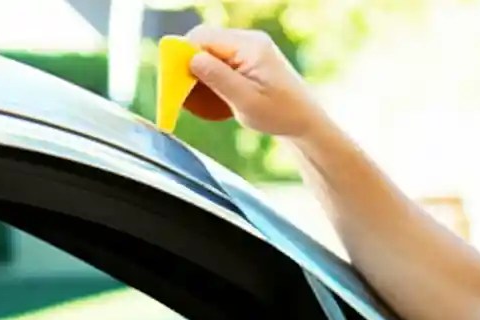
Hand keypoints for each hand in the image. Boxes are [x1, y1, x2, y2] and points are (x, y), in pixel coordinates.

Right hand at [181, 25, 324, 137]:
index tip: (172, 78)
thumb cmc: (281, 115)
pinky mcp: (249, 60)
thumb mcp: (247, 101)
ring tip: (195, 96)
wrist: (307, 123)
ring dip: (199, 71)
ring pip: (210, 50)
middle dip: (188, 63)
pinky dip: (211, 75)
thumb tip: (192, 59)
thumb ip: (219, 79)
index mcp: (250, 46)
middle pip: (205, 41)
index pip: (204, 37)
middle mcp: (250, 41)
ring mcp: (250, 49)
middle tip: (181, 90)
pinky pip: (220, 59)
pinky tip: (212, 96)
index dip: (183, 54)